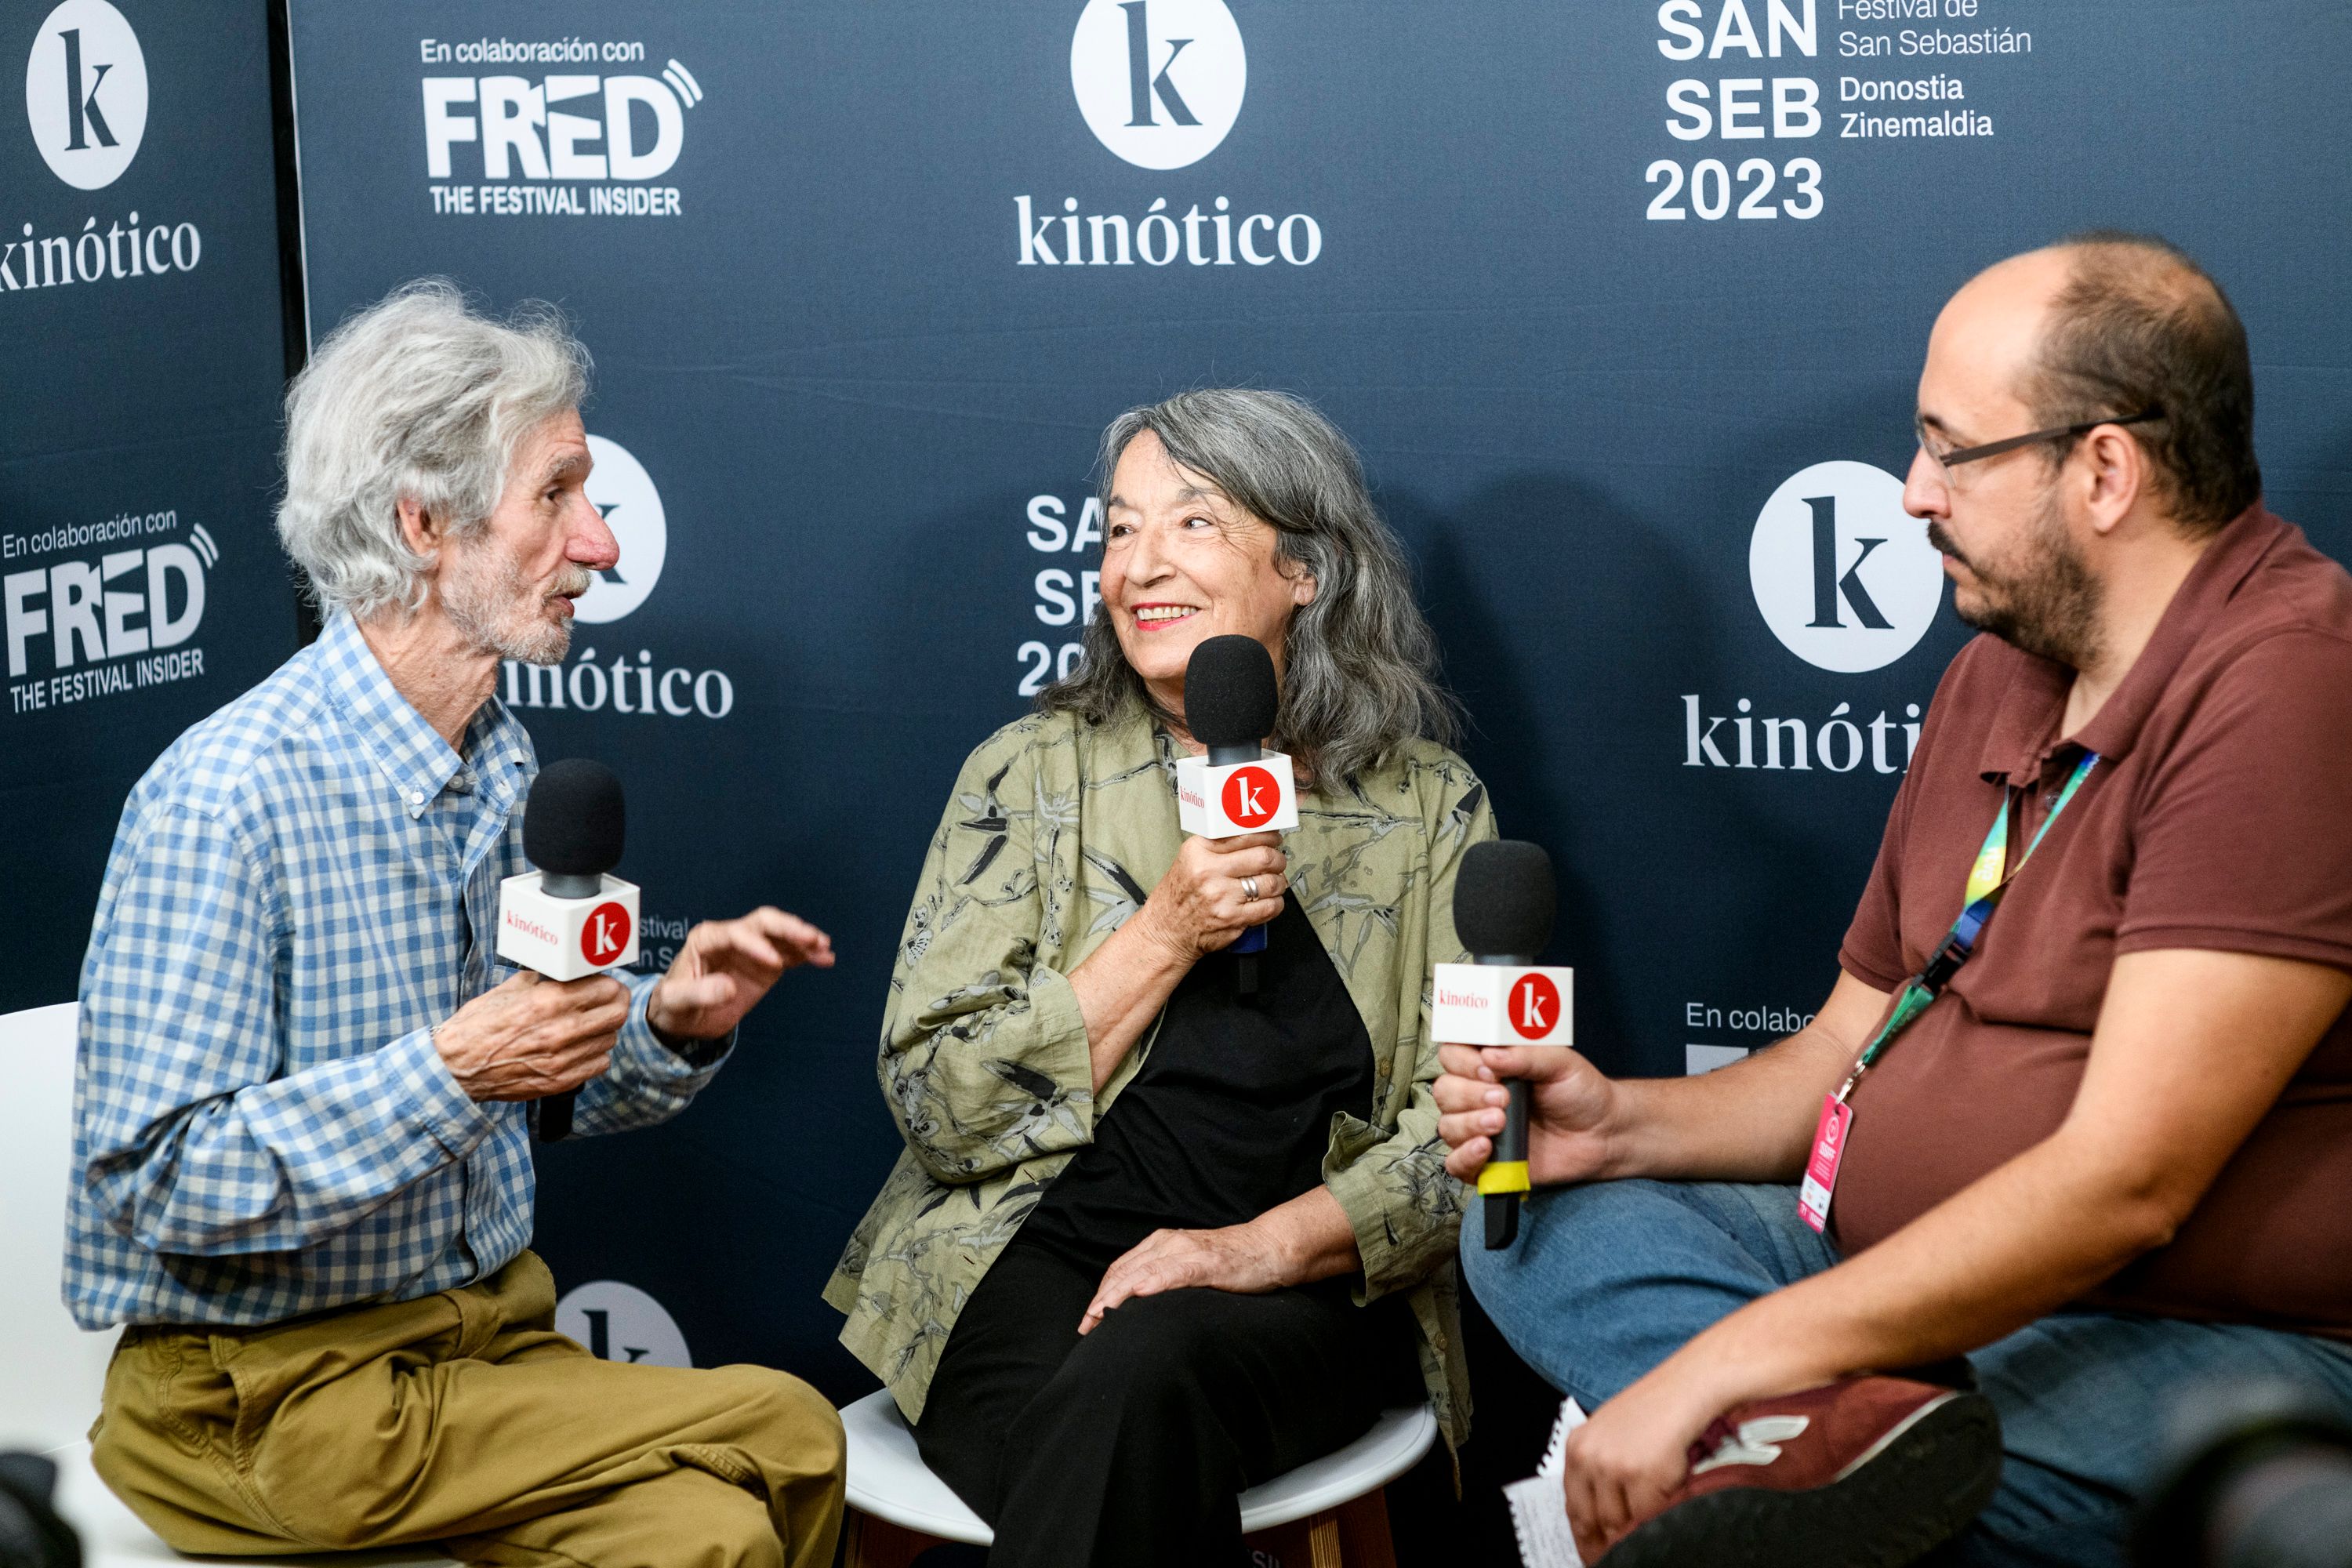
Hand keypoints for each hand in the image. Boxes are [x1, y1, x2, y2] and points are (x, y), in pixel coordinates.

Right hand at [435, 970, 629, 1101]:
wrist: (457, 1067)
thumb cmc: (478, 1026)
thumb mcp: (510, 990)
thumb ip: (545, 981)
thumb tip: (570, 974)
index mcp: (548, 1002)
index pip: (605, 989)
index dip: (609, 984)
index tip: (606, 983)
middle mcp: (560, 1030)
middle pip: (616, 1014)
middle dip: (616, 1003)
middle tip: (608, 1000)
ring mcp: (562, 1059)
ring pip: (610, 1039)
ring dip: (605, 1029)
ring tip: (591, 1024)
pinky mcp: (560, 1081)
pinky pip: (599, 1064)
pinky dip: (596, 1053)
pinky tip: (582, 1047)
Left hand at [647, 906, 834, 1040]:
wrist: (684, 1017)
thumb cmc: (674, 1005)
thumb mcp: (676, 1002)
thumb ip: (699, 994)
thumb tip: (728, 987)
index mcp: (706, 939)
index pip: (735, 933)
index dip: (756, 945)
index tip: (775, 963)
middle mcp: (732, 937)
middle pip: (764, 922)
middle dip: (788, 928)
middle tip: (810, 939)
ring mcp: (752, 948)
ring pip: (782, 934)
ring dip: (803, 938)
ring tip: (824, 948)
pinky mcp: (767, 963)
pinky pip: (791, 954)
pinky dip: (808, 955)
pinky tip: (826, 959)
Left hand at [1078, 1223, 1290, 1334]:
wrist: (1268, 1247)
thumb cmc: (1233, 1262)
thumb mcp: (1191, 1266)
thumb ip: (1167, 1279)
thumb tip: (1142, 1306)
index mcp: (1162, 1243)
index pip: (1121, 1269)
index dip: (1102, 1294)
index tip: (1089, 1319)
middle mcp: (1168, 1242)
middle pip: (1123, 1272)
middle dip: (1101, 1300)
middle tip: (1085, 1327)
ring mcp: (1185, 1250)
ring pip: (1140, 1273)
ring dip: (1115, 1297)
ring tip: (1099, 1318)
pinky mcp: (1204, 1262)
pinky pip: (1172, 1273)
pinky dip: (1151, 1285)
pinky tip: (1138, 1297)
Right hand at [1134, 831, 1286, 962]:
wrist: (1165, 930)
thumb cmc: (1179, 895)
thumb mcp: (1190, 859)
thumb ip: (1219, 845)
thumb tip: (1255, 833)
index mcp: (1199, 851)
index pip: (1245, 835)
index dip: (1267, 836)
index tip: (1273, 838)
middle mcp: (1209, 872)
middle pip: (1263, 857)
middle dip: (1277, 858)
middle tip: (1276, 861)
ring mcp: (1222, 896)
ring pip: (1271, 882)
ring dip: (1279, 882)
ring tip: (1273, 882)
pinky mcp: (1233, 918)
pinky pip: (1269, 907)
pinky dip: (1276, 903)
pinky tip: (1269, 900)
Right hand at [1434, 1043, 1619, 1184]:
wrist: (1603, 1133)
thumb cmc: (1581, 1093)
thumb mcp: (1560, 1062)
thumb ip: (1525, 1056)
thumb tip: (1490, 1056)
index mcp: (1490, 1065)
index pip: (1452, 1055)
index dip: (1462, 1061)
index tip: (1488, 1068)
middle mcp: (1478, 1094)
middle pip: (1444, 1091)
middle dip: (1469, 1094)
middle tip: (1503, 1098)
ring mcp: (1479, 1129)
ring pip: (1447, 1125)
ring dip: (1469, 1123)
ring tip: (1500, 1123)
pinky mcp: (1486, 1161)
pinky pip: (1455, 1163)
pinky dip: (1465, 1156)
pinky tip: (1486, 1147)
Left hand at [1559, 1360, 1732, 1560]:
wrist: (1686, 1390)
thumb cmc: (1656, 1410)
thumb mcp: (1613, 1436)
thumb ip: (1602, 1472)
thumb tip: (1603, 1517)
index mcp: (1578, 1447)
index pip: (1573, 1506)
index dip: (1584, 1535)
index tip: (1592, 1552)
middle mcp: (1590, 1457)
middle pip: (1593, 1519)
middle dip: (1607, 1539)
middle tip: (1621, 1552)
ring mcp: (1614, 1467)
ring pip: (1620, 1522)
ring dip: (1637, 1525)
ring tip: (1654, 1510)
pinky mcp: (1642, 1476)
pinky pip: (1647, 1516)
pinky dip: (1658, 1514)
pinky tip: (1668, 1497)